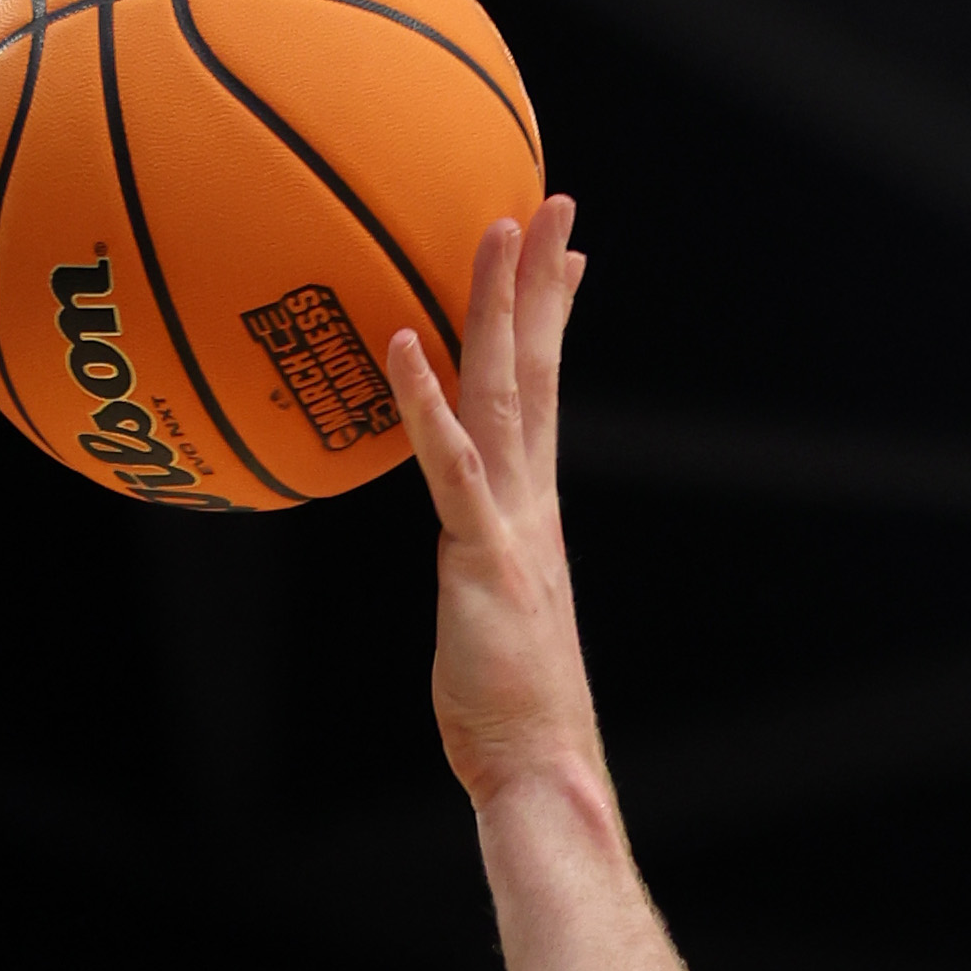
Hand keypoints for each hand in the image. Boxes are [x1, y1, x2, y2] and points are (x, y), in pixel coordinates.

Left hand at [387, 197, 598, 813]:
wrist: (539, 768)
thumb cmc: (508, 719)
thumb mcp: (488, 626)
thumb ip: (475, 578)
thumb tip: (465, 569)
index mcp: (532, 515)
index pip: (546, 399)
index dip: (554, 325)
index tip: (566, 262)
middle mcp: (530, 504)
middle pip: (538, 371)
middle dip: (541, 282)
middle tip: (549, 202)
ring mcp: (509, 524)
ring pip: (504, 393)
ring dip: (496, 307)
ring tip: (495, 227)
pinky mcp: (481, 555)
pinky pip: (449, 464)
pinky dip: (426, 401)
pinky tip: (404, 341)